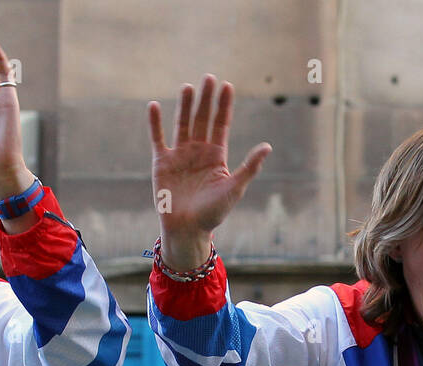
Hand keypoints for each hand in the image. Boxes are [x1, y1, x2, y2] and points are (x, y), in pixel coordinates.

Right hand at [148, 76, 270, 270]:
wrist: (187, 230)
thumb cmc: (213, 214)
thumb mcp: (234, 188)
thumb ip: (249, 167)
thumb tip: (268, 146)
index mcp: (216, 156)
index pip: (221, 124)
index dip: (224, 106)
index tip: (227, 86)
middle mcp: (198, 151)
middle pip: (203, 119)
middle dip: (207, 99)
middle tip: (209, 77)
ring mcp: (179, 155)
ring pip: (183, 124)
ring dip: (185, 106)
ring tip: (189, 87)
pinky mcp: (161, 163)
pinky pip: (158, 138)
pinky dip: (155, 123)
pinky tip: (155, 106)